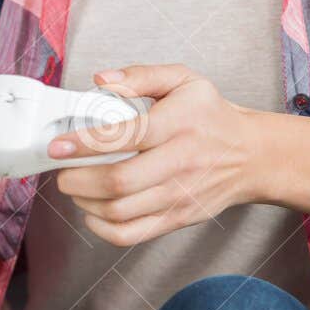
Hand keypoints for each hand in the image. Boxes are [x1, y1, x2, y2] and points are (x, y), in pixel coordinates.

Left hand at [47, 64, 259, 245]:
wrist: (251, 156)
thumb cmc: (212, 116)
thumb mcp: (185, 80)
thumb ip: (141, 75)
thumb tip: (101, 80)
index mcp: (178, 124)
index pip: (125, 137)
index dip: (84, 144)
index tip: (58, 146)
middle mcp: (179, 162)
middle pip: (118, 182)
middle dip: (77, 179)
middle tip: (62, 171)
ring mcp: (178, 195)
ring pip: (120, 212)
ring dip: (85, 202)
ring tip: (75, 186)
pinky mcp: (176, 218)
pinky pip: (131, 234)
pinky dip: (102, 227)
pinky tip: (93, 211)